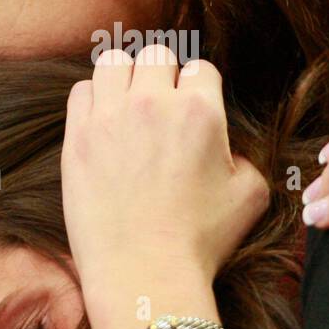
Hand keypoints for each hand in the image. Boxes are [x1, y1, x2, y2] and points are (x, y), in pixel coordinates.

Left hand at [61, 46, 268, 295]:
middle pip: (158, 54)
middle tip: (162, 110)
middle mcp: (154, 103)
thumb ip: (244, 157)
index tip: (193, 113)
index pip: (201, 68)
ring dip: (125, 78)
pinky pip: (82, 91)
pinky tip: (103, 125)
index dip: (200, 89)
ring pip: (115, 62)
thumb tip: (224, 148)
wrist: (143, 273)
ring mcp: (111, 117)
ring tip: (129, 106)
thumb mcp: (251, 195)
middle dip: (164, 76)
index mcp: (201, 111)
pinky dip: (94, 100)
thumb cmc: (200, 242)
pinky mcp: (78, 138)